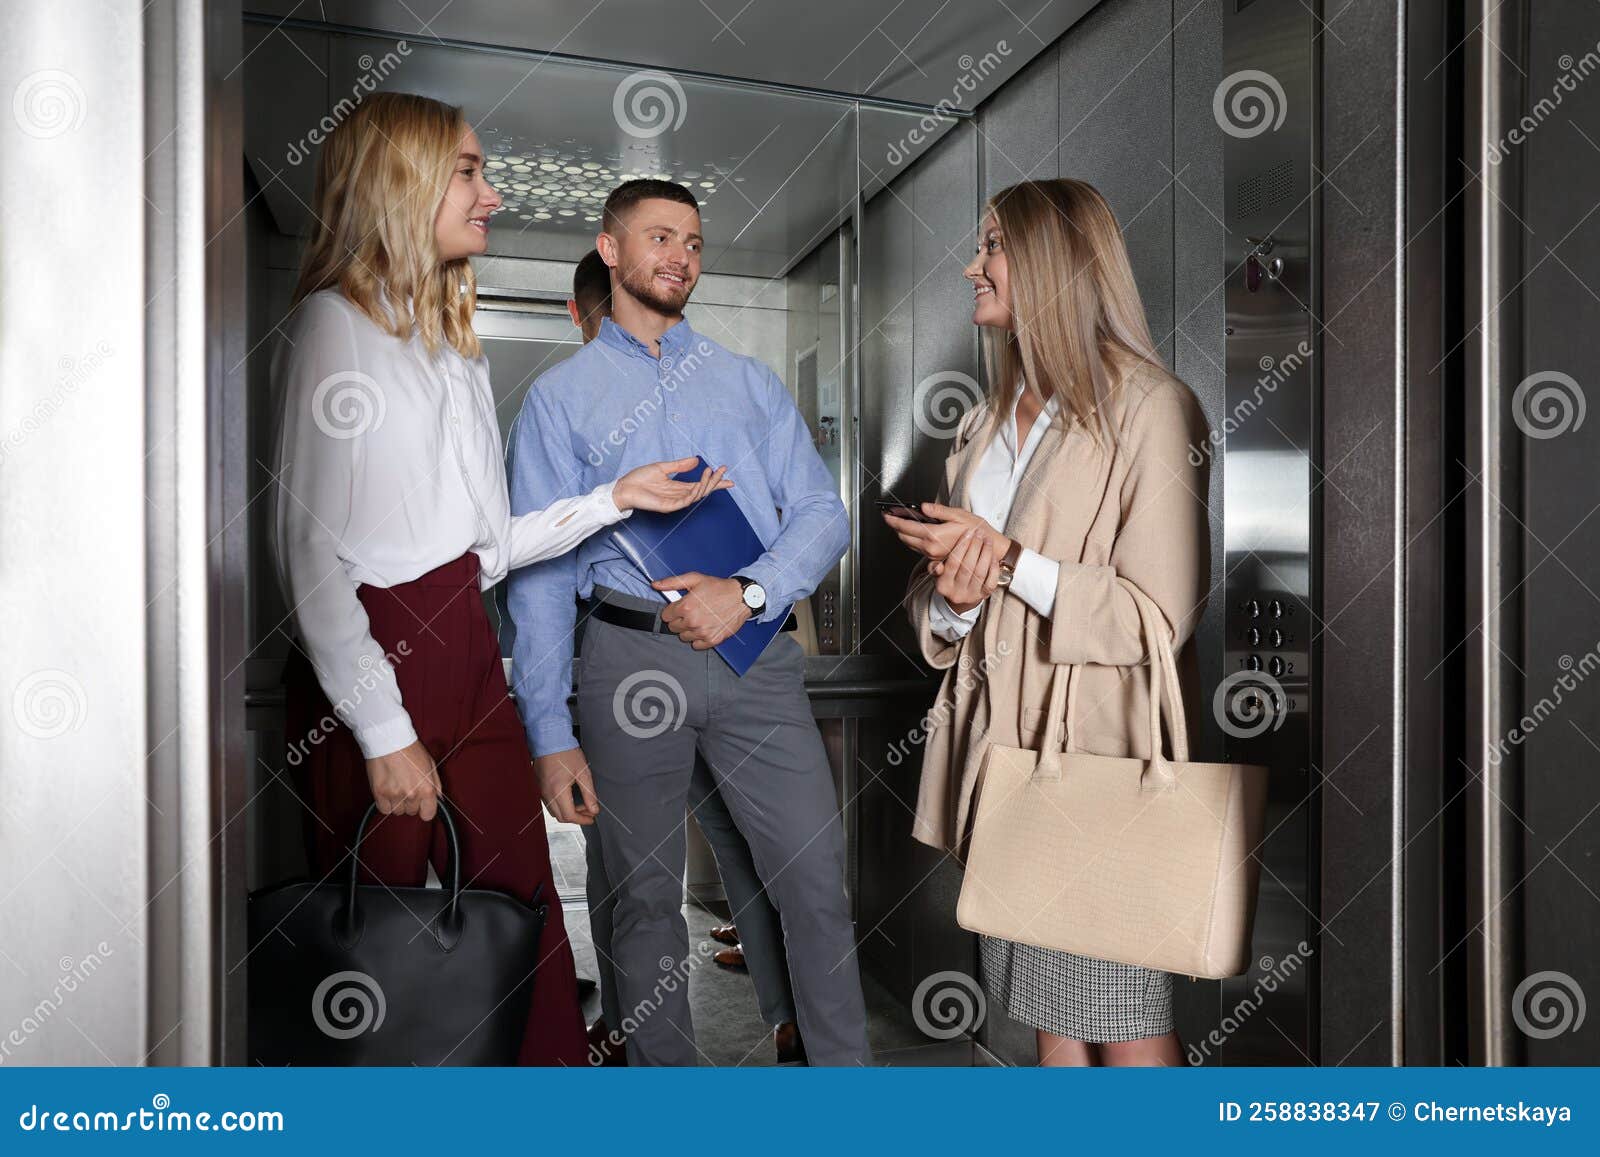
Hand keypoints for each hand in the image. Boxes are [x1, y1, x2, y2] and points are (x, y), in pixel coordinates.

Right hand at [365, 741, 442, 820]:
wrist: (389, 740)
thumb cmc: (410, 749)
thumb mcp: (430, 764)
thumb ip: (435, 784)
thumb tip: (438, 799)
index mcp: (427, 788)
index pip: (428, 815)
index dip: (425, 809)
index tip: (422, 805)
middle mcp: (412, 794)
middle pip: (412, 812)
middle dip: (410, 802)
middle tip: (407, 787)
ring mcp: (394, 795)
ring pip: (398, 811)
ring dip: (397, 803)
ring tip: (396, 786)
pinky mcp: (379, 793)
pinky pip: (384, 809)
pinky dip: (385, 803)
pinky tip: (387, 791)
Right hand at [535, 747, 599, 824]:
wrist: (550, 740)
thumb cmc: (565, 753)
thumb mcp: (583, 773)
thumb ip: (589, 793)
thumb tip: (594, 809)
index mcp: (558, 791)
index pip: (570, 816)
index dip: (582, 820)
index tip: (591, 818)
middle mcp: (546, 794)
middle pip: (561, 817)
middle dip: (576, 817)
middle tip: (589, 811)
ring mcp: (541, 791)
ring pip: (554, 811)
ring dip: (568, 812)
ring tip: (581, 804)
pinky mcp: (539, 787)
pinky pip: (549, 803)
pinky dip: (560, 805)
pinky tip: (569, 798)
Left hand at [613, 457, 731, 512]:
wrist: (624, 488)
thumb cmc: (639, 479)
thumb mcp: (662, 468)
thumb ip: (679, 465)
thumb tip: (696, 460)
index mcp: (678, 487)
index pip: (700, 485)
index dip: (714, 482)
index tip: (728, 478)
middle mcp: (679, 495)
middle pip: (702, 490)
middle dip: (715, 481)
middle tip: (723, 470)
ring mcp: (674, 502)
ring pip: (696, 495)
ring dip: (706, 484)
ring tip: (711, 472)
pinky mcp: (668, 507)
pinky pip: (685, 501)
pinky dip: (694, 493)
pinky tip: (699, 484)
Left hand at [651, 572, 749, 648]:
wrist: (741, 597)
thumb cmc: (719, 587)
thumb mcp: (695, 579)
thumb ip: (672, 582)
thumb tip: (655, 585)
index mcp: (685, 607)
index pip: (666, 616)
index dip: (673, 610)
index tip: (681, 607)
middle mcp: (692, 621)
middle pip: (673, 627)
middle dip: (680, 619)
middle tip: (692, 611)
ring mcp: (702, 632)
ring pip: (683, 637)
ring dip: (689, 629)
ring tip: (700, 618)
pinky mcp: (712, 640)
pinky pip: (696, 645)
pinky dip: (699, 638)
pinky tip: (705, 627)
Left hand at [883, 500, 1009, 564]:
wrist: (988, 548)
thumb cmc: (976, 530)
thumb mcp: (958, 514)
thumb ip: (938, 511)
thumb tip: (923, 507)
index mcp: (934, 535)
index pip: (905, 527)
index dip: (893, 520)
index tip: (886, 514)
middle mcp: (930, 548)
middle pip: (903, 537)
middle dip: (896, 526)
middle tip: (892, 515)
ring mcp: (932, 555)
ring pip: (909, 543)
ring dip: (903, 532)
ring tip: (901, 520)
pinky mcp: (936, 558)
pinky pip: (918, 548)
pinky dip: (912, 538)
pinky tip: (915, 530)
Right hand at [934, 527, 1000, 613]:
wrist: (961, 597)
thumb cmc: (950, 579)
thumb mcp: (938, 573)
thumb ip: (935, 565)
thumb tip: (938, 563)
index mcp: (943, 585)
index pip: (953, 563)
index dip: (962, 546)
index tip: (968, 533)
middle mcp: (957, 593)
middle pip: (967, 567)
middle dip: (975, 547)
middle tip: (979, 533)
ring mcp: (971, 595)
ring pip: (980, 573)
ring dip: (986, 553)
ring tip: (987, 540)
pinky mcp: (984, 596)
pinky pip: (991, 581)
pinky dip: (993, 567)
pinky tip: (993, 555)